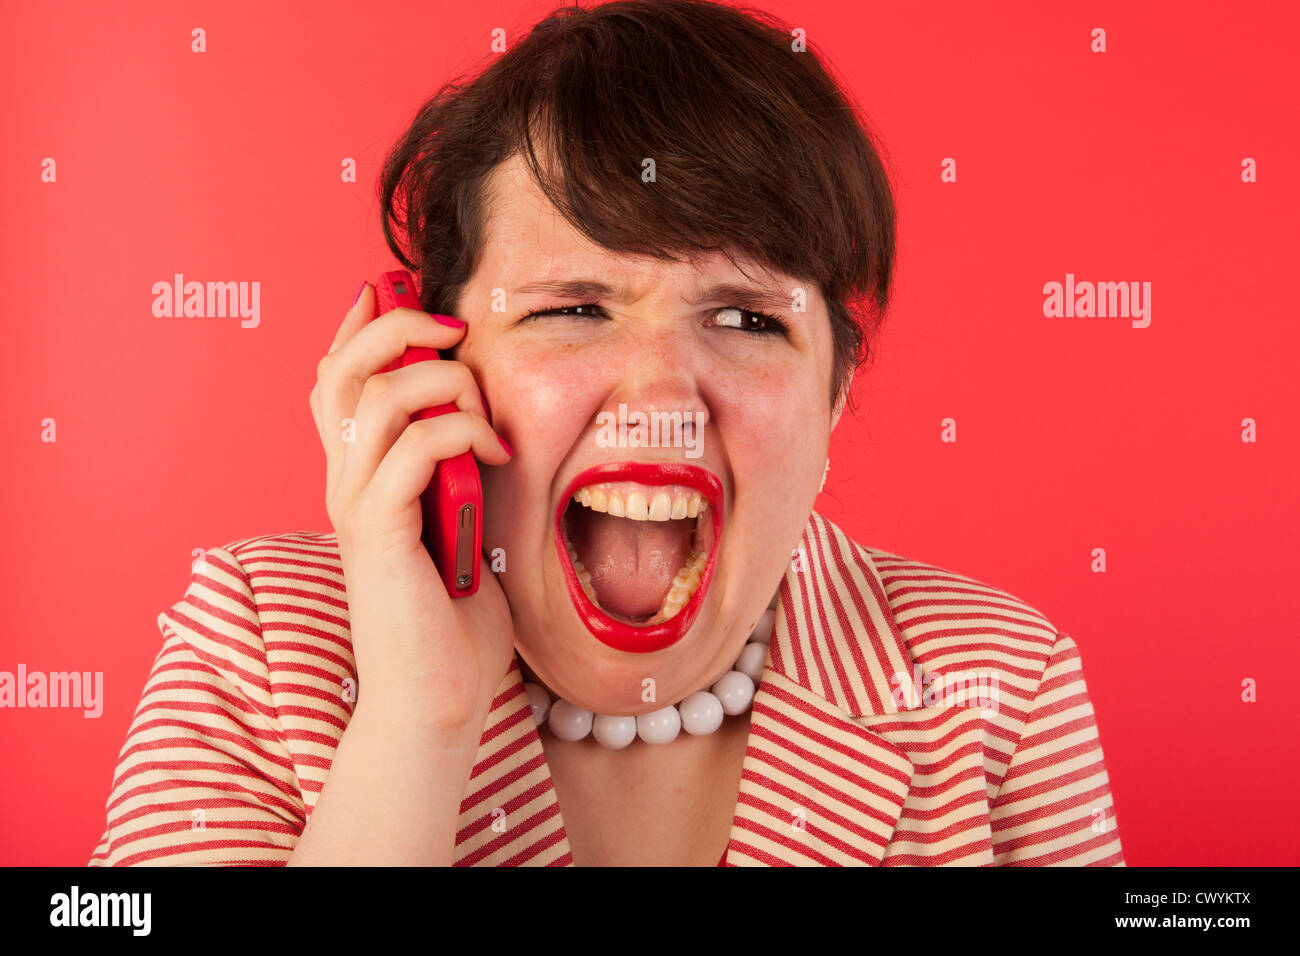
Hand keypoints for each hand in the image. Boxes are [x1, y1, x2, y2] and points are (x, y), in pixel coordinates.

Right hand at [309, 282, 514, 733]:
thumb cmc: (455, 617)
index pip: (336, 380)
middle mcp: (344, 483)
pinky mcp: (379, 534)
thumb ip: (455, 468)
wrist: (437, 697)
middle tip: (451, 324)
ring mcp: (355, 507)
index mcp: (358, 477)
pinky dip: (460, 432)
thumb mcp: (459, 521)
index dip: (357, 326)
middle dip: (396, 325)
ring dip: (444, 383)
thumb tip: (481, 414)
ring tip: (486, 415)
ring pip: (379, 399)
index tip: (390, 287)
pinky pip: (412, 450)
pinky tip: (494, 453)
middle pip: (343, 371)